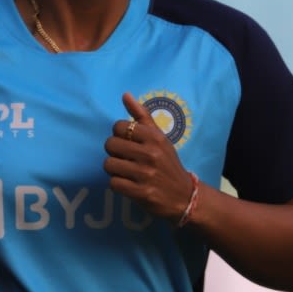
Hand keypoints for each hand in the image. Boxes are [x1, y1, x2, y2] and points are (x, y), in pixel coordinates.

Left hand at [104, 92, 194, 219]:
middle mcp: (151, 153)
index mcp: (155, 137)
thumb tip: (125, 95)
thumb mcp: (160, 138)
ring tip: (126, 172)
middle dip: (114, 152)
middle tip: (125, 159)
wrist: (184, 197)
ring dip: (114, 169)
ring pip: (109, 164)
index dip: (119, 135)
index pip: (119, 126)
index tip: (128, 143)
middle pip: (110, 144)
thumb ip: (142, 116)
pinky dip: (117, 184)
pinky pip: (113, 183)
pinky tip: (128, 184)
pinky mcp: (141, 192)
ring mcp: (146, 174)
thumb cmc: (167, 164)